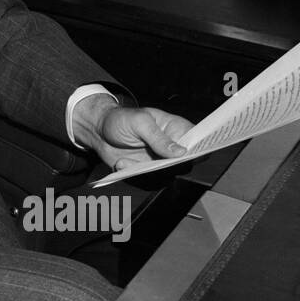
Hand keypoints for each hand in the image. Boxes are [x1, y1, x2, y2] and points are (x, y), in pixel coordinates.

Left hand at [74, 95, 193, 172]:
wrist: (98, 131)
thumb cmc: (121, 119)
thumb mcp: (139, 122)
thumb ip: (159, 137)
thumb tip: (182, 152)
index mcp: (176, 129)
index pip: (198, 142)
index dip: (201, 151)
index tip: (191, 158)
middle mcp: (171, 147)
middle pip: (184, 165)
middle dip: (166, 167)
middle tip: (150, 164)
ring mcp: (159, 160)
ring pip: (165, 176)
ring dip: (144, 172)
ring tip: (124, 162)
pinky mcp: (146, 171)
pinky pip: (147, 181)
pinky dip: (133, 175)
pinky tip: (121, 164)